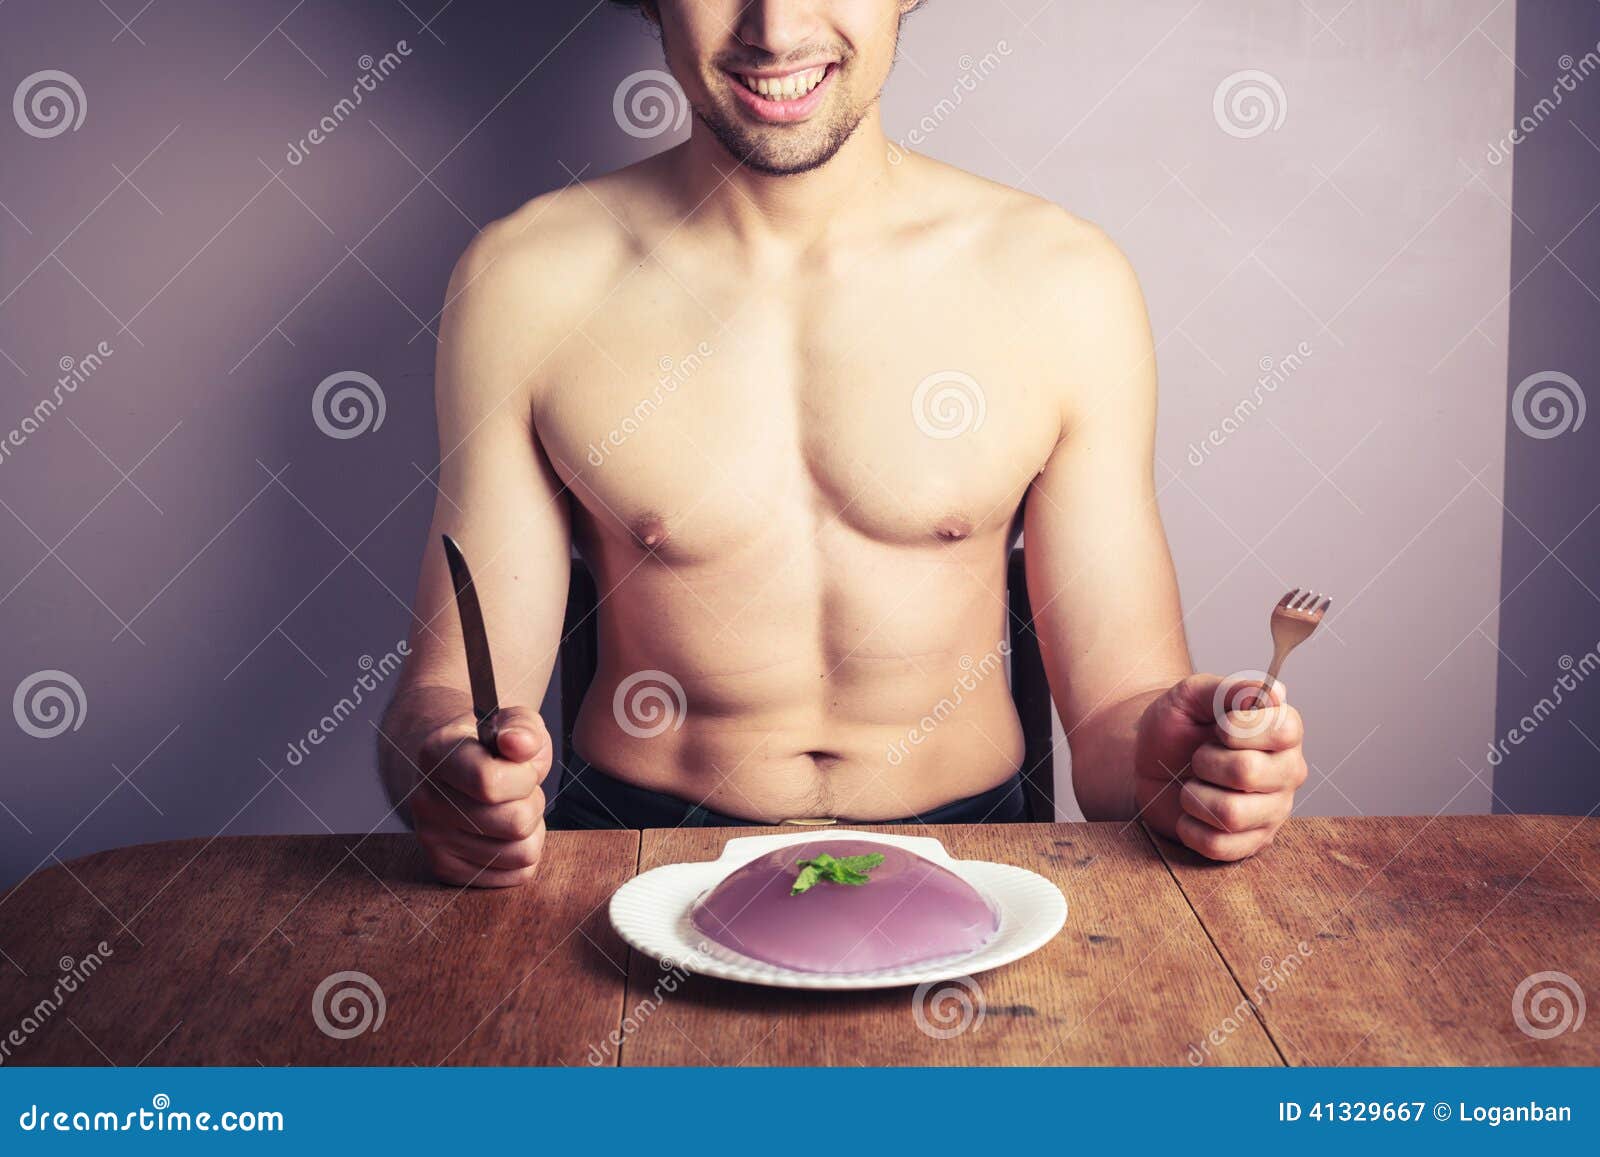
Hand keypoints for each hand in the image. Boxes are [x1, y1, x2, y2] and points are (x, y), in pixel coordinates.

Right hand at [411, 706, 551, 886]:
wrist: (455, 769)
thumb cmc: (494, 746)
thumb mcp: (515, 723)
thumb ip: (523, 728)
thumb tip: (520, 744)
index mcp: (436, 754)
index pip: (490, 782)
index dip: (523, 777)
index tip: (521, 767)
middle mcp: (425, 800)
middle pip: (514, 823)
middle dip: (532, 803)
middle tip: (518, 790)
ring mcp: (431, 840)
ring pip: (522, 852)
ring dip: (531, 829)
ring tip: (511, 807)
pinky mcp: (446, 870)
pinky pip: (519, 874)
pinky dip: (523, 853)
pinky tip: (505, 831)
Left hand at [1133, 673, 1306, 860]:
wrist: (1149, 764)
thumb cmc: (1176, 726)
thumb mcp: (1191, 695)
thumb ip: (1228, 688)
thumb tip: (1274, 692)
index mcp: (1283, 730)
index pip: (1282, 730)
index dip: (1238, 728)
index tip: (1218, 725)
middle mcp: (1288, 771)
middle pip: (1247, 772)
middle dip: (1205, 761)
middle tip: (1199, 757)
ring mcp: (1274, 811)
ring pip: (1231, 814)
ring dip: (1194, 796)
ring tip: (1194, 785)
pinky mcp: (1252, 843)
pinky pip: (1218, 845)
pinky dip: (1190, 827)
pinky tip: (1191, 813)